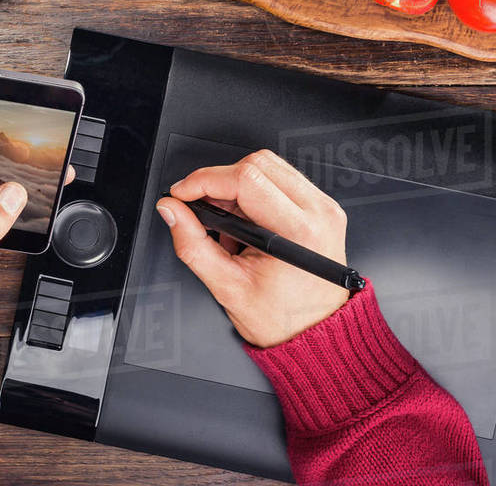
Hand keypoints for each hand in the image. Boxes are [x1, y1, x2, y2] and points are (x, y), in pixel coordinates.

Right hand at [157, 150, 349, 348]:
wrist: (316, 332)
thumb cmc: (283, 319)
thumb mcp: (227, 287)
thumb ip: (193, 244)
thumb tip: (172, 210)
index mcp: (299, 232)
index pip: (245, 179)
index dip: (204, 180)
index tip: (182, 193)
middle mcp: (318, 212)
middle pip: (257, 164)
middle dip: (217, 180)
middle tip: (199, 207)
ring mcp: (323, 206)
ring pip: (268, 164)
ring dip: (235, 184)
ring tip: (226, 220)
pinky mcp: (321, 206)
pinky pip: (281, 177)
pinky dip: (253, 190)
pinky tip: (245, 219)